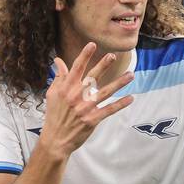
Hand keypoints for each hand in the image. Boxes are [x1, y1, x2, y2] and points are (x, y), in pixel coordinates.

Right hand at [37, 42, 134, 158]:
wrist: (55, 139)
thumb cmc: (54, 115)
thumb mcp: (52, 94)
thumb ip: (59, 77)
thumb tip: (58, 60)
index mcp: (66, 88)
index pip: (76, 68)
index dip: (85, 55)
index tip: (92, 44)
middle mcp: (76, 96)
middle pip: (92, 77)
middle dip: (103, 65)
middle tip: (113, 55)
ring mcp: (85, 108)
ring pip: (105, 92)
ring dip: (119, 83)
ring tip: (131, 75)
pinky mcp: (92, 120)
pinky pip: (109, 110)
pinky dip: (120, 104)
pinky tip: (130, 98)